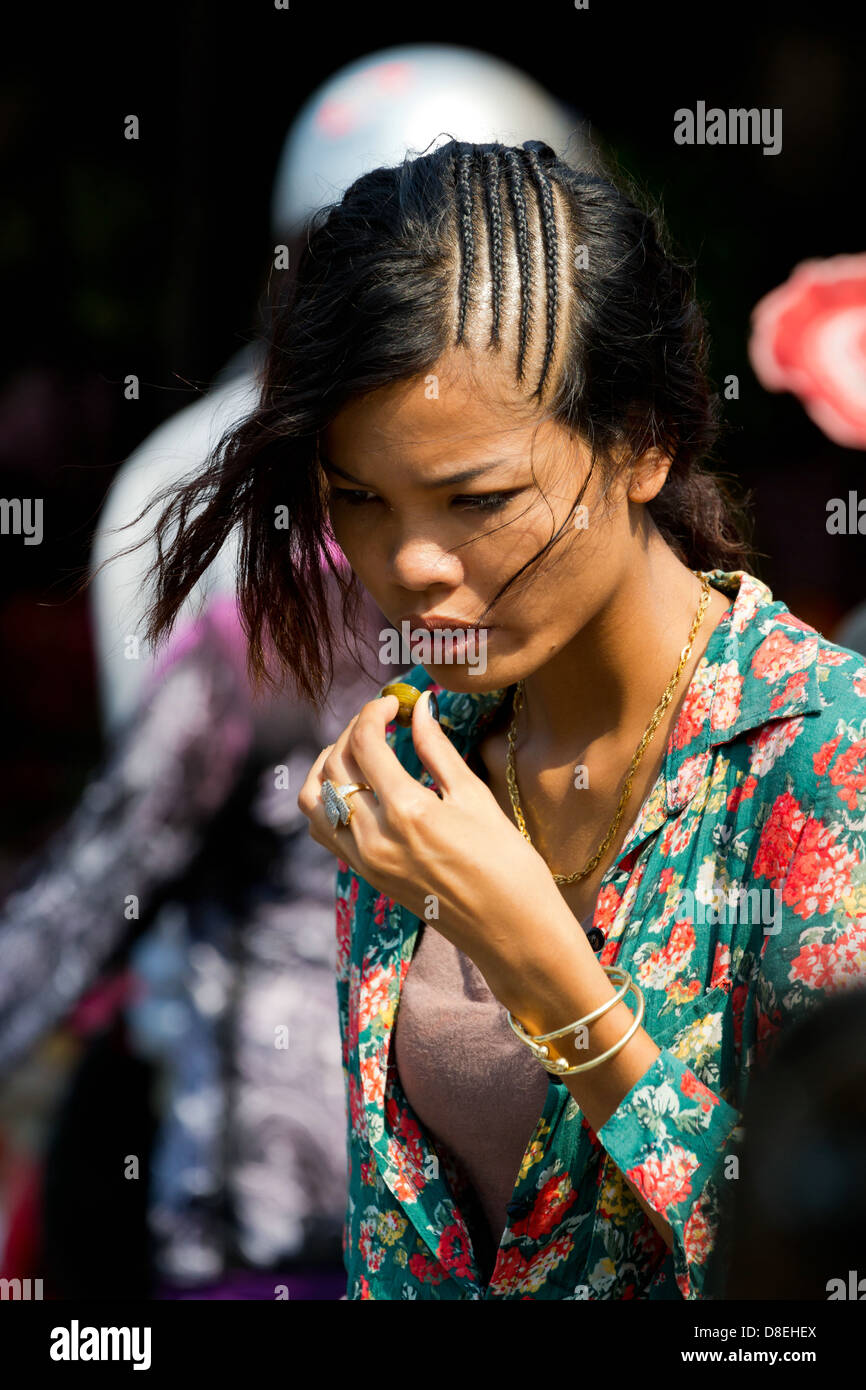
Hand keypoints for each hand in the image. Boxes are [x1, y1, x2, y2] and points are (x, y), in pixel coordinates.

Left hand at [296, 690, 577, 995]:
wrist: (511, 932)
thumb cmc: (509, 864)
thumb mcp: (475, 798)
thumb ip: (438, 749)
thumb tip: (420, 705)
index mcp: (407, 812)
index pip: (364, 743)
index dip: (373, 711)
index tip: (394, 700)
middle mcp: (375, 837)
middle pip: (335, 765)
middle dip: (352, 731)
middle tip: (381, 719)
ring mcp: (364, 860)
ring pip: (316, 798)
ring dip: (329, 764)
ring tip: (361, 750)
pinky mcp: (365, 875)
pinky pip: (325, 828)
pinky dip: (328, 798)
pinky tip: (358, 786)